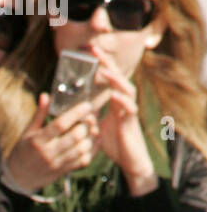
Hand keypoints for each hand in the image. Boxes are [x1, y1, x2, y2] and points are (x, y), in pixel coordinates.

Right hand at [5, 92, 103, 192]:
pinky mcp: (63, 172)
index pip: (60, 124)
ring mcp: (57, 164)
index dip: (76, 113)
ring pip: (82, 149)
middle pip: (75, 136)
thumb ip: (39, 114)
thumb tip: (45, 95)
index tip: (87, 105)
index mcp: (38, 141)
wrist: (19, 178)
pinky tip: (94, 140)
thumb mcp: (27, 132)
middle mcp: (48, 153)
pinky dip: (92, 150)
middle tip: (91, 116)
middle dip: (86, 124)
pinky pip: (83, 161)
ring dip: (91, 136)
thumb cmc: (23, 151)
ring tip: (92, 127)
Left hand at [90, 41, 157, 195]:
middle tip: (96, 50)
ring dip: (116, 79)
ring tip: (106, 71)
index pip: (109, 79)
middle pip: (119, 78)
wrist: (130, 162)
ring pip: (127, 89)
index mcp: (116, 103)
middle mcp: (124, 104)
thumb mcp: (99, 130)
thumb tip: (80, 113)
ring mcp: (129, 112)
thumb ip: (91, 120)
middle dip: (108, 63)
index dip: (102, 65)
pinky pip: (129, 108)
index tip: (91, 51)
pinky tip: (114, 95)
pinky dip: (122, 100)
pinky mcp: (132, 123)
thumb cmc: (117, 146)